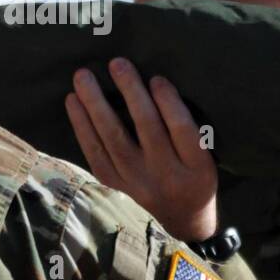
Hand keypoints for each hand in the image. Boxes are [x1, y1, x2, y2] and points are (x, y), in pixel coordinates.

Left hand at [64, 58, 217, 241]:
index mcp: (197, 166)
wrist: (183, 217)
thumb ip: (188, 126)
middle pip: (147, 130)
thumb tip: (155, 80)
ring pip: (114, 140)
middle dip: (130, 93)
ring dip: (96, 105)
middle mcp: (167, 176)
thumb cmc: (195, 171)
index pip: (183, 130)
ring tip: (83, 77)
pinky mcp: (116, 184)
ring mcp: (138, 183)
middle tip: (117, 63)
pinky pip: (95, 153)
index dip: (169, 103)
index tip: (156, 77)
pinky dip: (81, 127)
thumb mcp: (207, 154)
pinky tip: (72, 102)